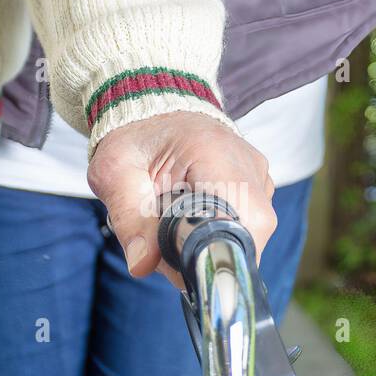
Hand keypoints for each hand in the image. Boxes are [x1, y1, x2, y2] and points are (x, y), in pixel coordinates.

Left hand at [88, 111, 275, 285]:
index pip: (235, 225)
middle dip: (203, 254)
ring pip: (247, 237)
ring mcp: (259, 175)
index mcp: (213, 156)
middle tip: (163, 240)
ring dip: (209, 244)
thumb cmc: (134, 138)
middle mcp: (248, 165)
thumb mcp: (116, 173)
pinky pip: (247, 225)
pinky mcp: (259, 184)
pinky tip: (192, 214)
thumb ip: (129, 218)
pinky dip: (217, 231)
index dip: (207, 254)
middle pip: (245, 238)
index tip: (173, 258)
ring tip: (174, 220)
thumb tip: (142, 265)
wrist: (154, 110)